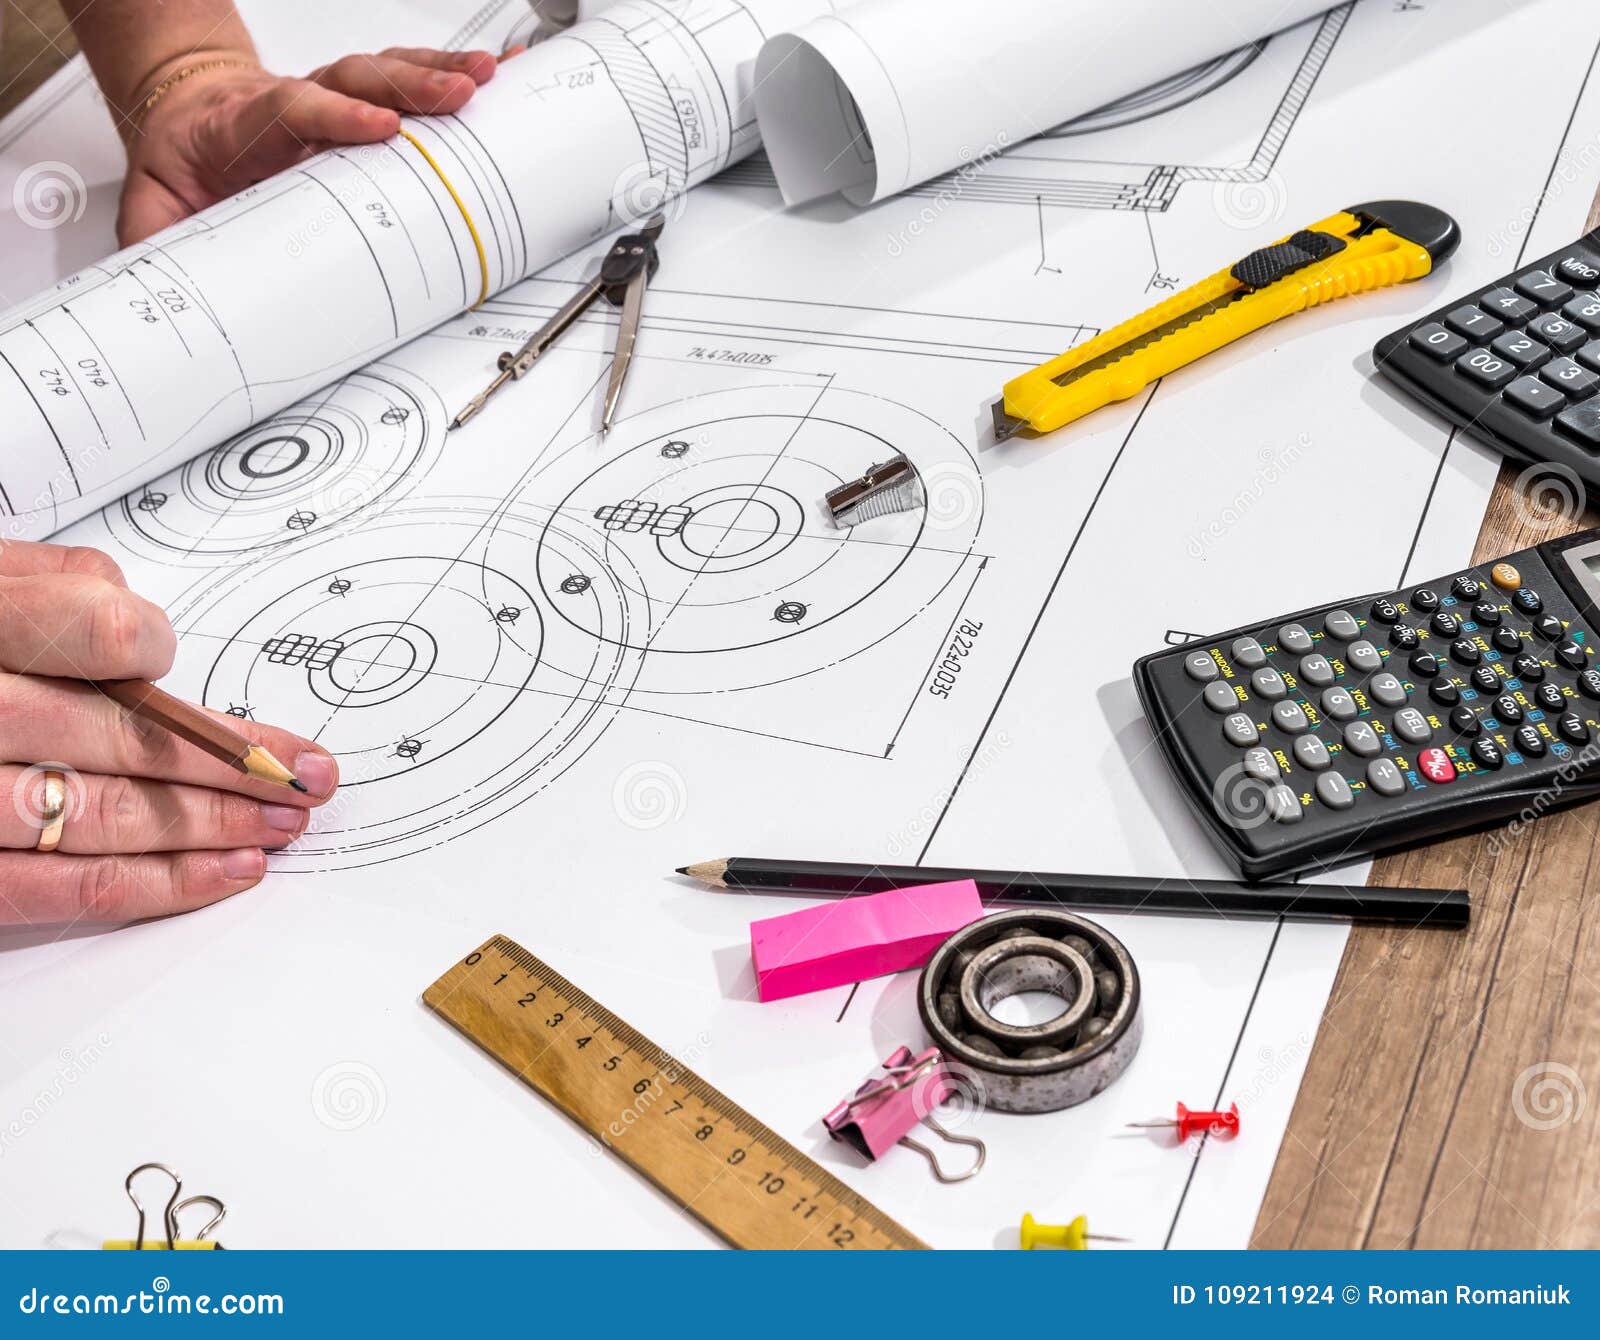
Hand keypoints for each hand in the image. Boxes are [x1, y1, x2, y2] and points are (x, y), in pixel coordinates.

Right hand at [0, 540, 337, 924]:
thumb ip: (51, 590)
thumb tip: (145, 639)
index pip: (94, 627)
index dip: (152, 646)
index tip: (185, 666)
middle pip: (119, 737)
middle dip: (233, 761)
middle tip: (310, 775)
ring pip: (102, 818)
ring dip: (213, 826)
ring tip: (286, 824)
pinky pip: (60, 890)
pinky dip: (155, 886)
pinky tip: (226, 874)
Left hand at [118, 46, 500, 244]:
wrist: (187, 120)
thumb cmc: (186, 162)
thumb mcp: (153, 204)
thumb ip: (155, 239)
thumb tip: (159, 282)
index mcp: (245, 126)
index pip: (292, 109)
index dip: (336, 114)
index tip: (378, 127)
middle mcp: (295, 103)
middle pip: (354, 79)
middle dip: (408, 84)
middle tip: (457, 91)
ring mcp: (330, 100)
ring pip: (382, 73)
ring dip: (435, 72)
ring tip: (486, 77)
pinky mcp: (358, 107)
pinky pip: (403, 83)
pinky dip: (446, 74)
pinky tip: (487, 73)